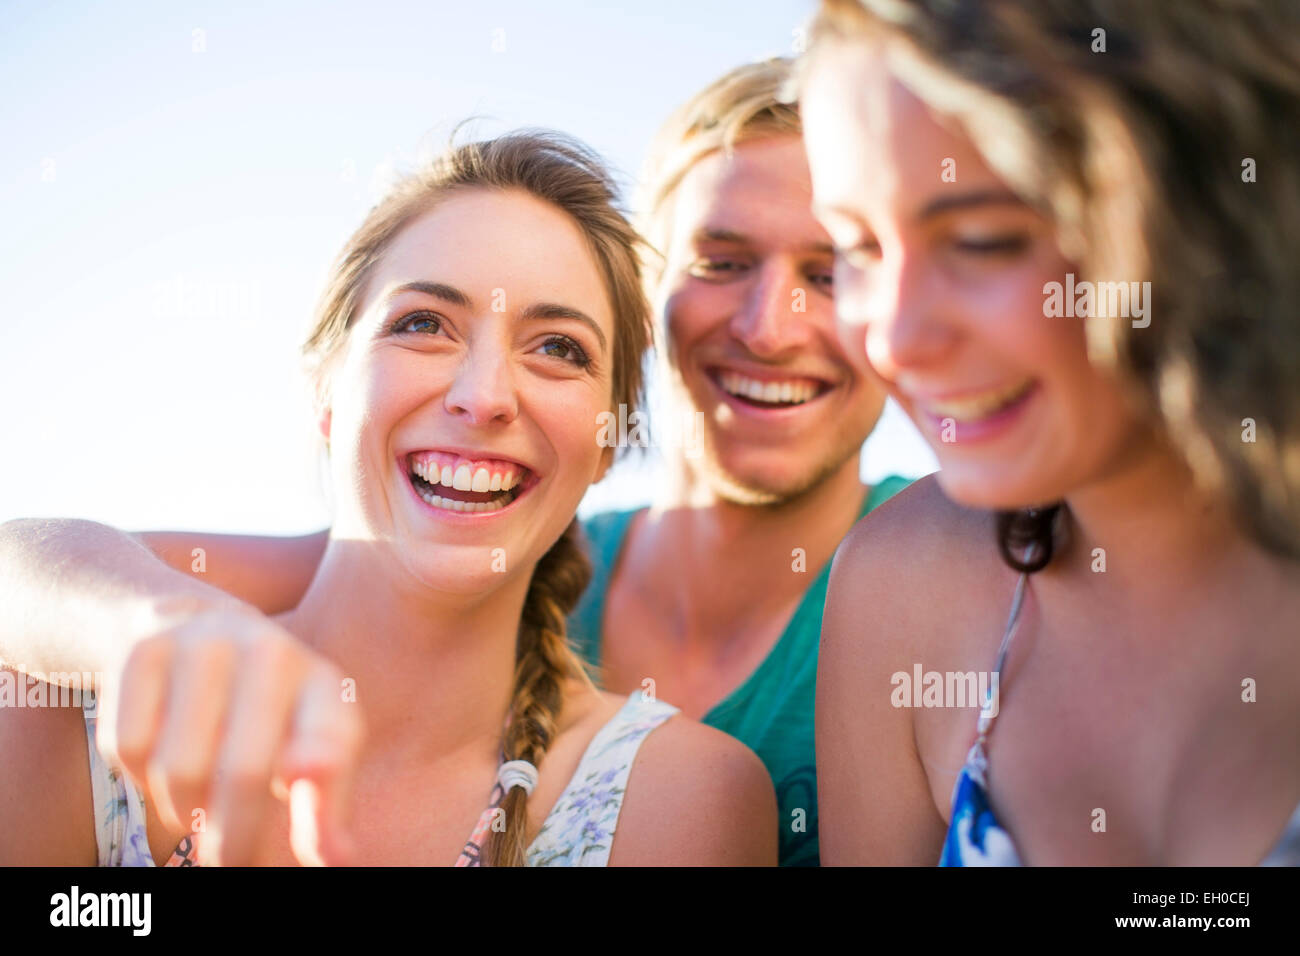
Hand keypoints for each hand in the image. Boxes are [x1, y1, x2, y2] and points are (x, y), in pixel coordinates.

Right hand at [93, 600, 364, 865]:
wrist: (200, 625)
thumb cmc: (271, 710)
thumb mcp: (309, 745)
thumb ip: (324, 804)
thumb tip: (337, 859)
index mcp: (323, 684)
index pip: (329, 733)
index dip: (319, 765)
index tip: (300, 782)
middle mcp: (270, 653)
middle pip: (244, 774)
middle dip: (234, 841)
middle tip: (229, 865)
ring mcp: (204, 645)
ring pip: (177, 770)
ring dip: (182, 810)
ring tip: (197, 799)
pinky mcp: (143, 650)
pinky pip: (127, 748)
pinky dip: (138, 777)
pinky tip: (161, 754)